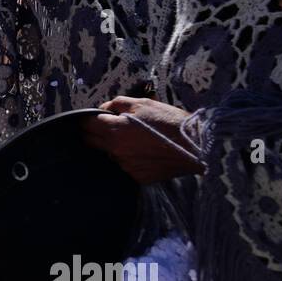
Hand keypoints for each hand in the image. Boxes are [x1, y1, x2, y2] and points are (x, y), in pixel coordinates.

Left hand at [81, 96, 203, 183]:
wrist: (195, 146)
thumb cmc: (170, 121)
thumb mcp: (143, 104)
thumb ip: (117, 103)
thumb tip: (103, 108)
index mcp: (115, 130)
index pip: (87, 125)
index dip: (86, 119)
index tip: (88, 117)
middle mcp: (116, 150)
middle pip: (92, 142)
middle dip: (93, 133)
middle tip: (103, 126)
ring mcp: (126, 166)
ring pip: (109, 154)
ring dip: (113, 146)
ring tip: (132, 138)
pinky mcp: (137, 176)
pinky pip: (126, 166)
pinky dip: (129, 158)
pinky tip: (143, 151)